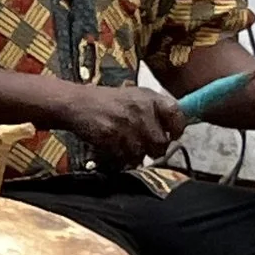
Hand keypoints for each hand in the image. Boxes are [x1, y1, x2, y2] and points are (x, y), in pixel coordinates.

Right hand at [64, 84, 185, 169]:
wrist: (77, 103)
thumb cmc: (108, 102)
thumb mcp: (135, 97)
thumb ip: (156, 111)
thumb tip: (174, 132)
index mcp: (149, 98)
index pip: (176, 115)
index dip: (177, 129)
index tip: (172, 136)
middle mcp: (140, 110)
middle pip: (161, 142)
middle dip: (154, 149)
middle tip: (146, 147)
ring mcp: (125, 124)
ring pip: (142, 153)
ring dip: (135, 154)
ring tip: (126, 145)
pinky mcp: (111, 137)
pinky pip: (124, 157)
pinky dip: (121, 157)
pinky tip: (115, 147)